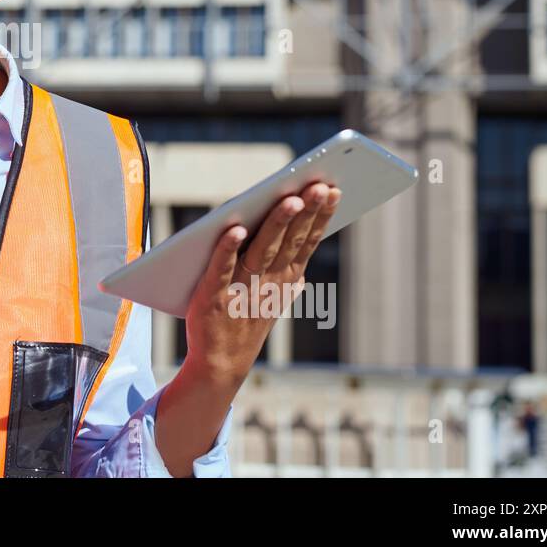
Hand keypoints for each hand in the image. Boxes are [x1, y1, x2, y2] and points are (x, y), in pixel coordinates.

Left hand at [181, 181, 340, 385]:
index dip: (321, 216)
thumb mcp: (275, 298)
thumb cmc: (247, 323)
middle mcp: (269, 281)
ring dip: (278, 223)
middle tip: (319, 184)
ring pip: (263, 249)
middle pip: (290, 240)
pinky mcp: (213, 296)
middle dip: (306, 211)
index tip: (333, 189)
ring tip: (290, 198)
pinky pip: (221, 268)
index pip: (307, 241)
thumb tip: (308, 257)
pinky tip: (235, 228)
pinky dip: (227, 248)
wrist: (220, 362)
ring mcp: (243, 288)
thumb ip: (291, 277)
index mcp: (285, 279)